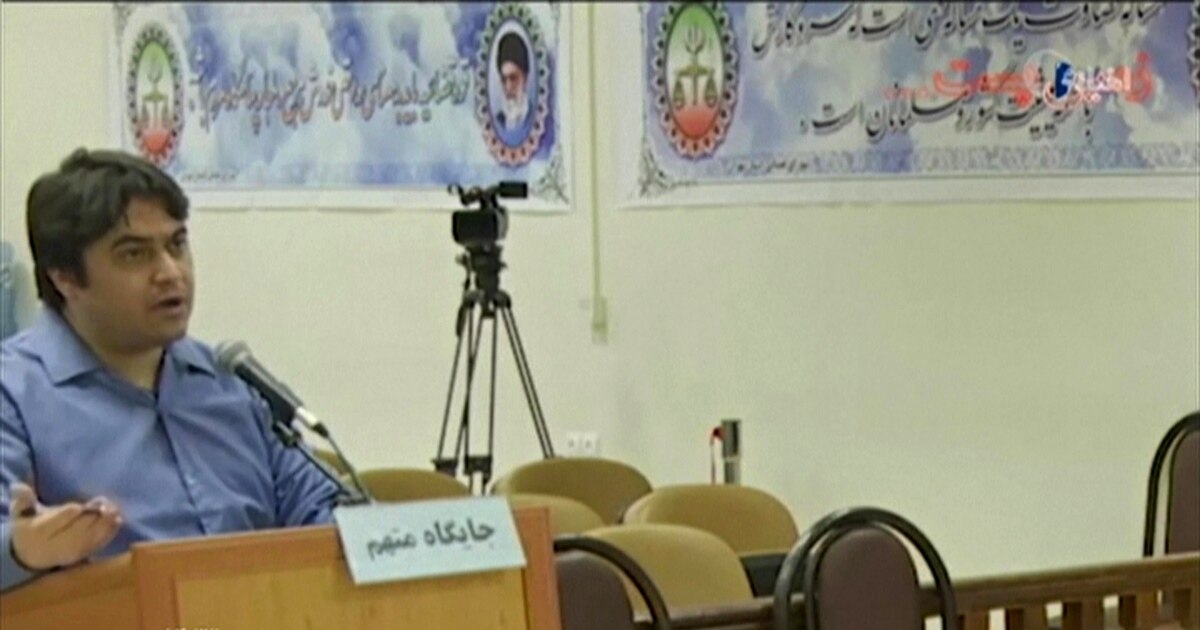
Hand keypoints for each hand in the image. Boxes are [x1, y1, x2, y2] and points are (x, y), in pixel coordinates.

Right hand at [8, 482, 122, 570]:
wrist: (31, 555)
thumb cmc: (28, 528)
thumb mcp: (20, 514)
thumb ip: (23, 500)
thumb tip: (19, 486)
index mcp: (39, 532)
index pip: (60, 520)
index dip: (75, 511)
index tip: (83, 504)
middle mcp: (56, 544)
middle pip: (79, 529)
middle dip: (94, 515)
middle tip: (104, 502)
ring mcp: (72, 552)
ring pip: (91, 537)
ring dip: (106, 522)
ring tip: (114, 509)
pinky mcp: (83, 555)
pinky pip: (99, 544)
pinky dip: (110, 532)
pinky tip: (118, 520)